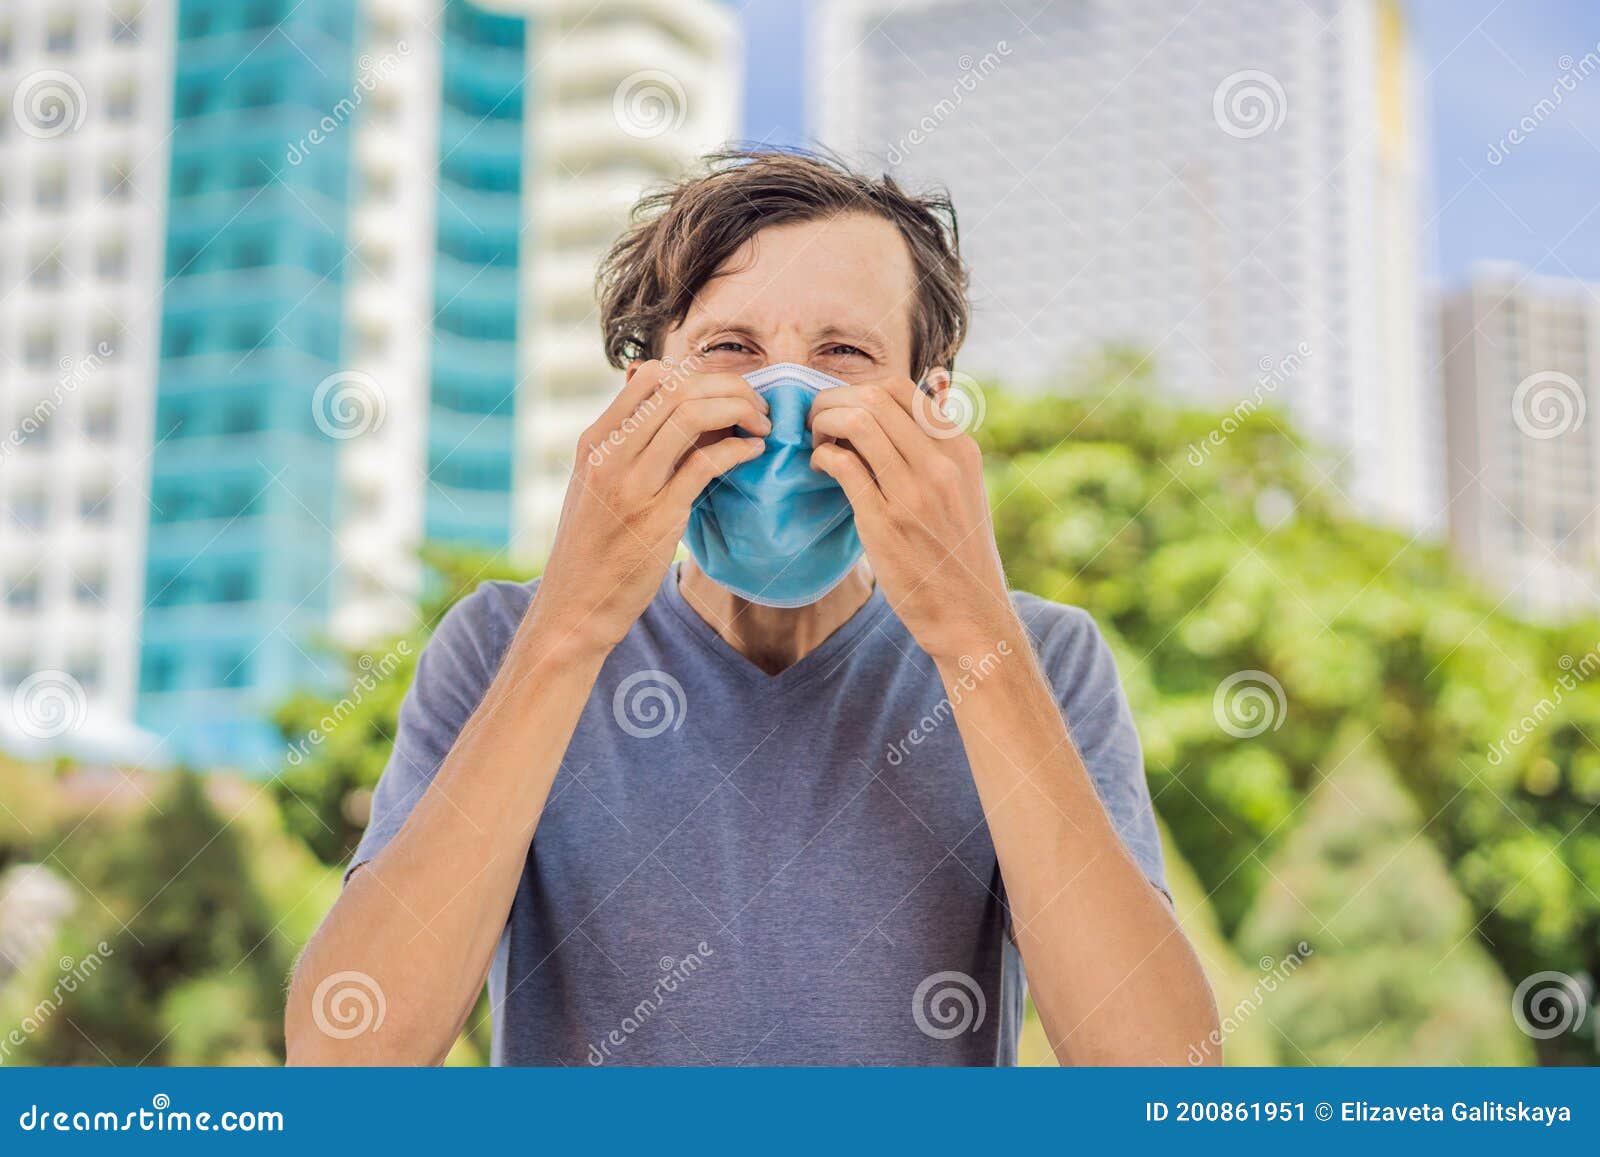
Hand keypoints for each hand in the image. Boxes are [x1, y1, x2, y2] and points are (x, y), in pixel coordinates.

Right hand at [533, 359, 770, 652]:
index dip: (699, 377)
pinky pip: (705, 463)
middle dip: (730, 388)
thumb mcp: (599, 486)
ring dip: (739, 411)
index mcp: (594, 440)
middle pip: (678, 387)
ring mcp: (632, 484)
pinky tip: (754, 453)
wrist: (575, 606)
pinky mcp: (657, 517)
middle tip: (757, 408)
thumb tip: (682, 413)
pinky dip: (738, 449)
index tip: (726, 397)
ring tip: (761, 426)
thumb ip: (631, 449)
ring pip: (692, 415)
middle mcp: (609, 453)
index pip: (650, 376)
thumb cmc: (595, 547)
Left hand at [808, 371, 1017, 659]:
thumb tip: (930, 391)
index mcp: (960, 450)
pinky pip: (844, 464)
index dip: (859, 389)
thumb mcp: (964, 488)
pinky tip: (819, 470)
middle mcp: (941, 464)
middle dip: (832, 400)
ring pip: (858, 421)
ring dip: (823, 424)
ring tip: (817, 444)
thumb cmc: (957, 553)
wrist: (969, 614)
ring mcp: (914, 492)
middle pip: (874, 396)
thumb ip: (939, 447)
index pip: (902, 388)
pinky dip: (822, 457)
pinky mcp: (887, 522)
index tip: (842, 410)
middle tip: (817, 424)